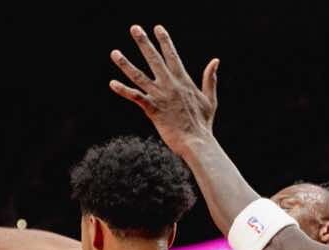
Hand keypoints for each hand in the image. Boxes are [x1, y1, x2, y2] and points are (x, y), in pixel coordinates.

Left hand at [109, 25, 218, 155]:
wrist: (197, 142)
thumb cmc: (203, 124)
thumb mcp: (210, 99)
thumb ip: (210, 79)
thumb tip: (215, 61)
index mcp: (183, 81)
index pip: (172, 55)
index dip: (164, 41)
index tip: (157, 28)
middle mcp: (170, 84)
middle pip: (154, 59)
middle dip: (143, 42)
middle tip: (134, 28)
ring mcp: (160, 96)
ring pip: (139, 76)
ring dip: (125, 64)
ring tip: (114, 53)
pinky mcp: (152, 109)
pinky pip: (135, 97)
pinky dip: (123, 90)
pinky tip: (112, 83)